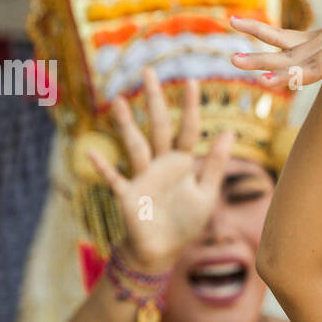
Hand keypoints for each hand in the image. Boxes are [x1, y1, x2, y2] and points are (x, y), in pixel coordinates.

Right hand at [88, 68, 236, 272]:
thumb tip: (230, 131)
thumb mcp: (206, 193)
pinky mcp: (128, 195)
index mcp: (182, 162)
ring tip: (118, 101)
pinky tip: (91, 153)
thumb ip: (217, 164)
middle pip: (157, 126)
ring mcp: (142, 176)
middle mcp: (160, 163)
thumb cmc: (186, 221)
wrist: (163, 250)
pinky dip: (103, 168)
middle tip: (148, 71)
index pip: (188, 129)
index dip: (190, 107)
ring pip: (134, 145)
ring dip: (126, 124)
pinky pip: (114, 179)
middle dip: (153, 100)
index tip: (192, 81)